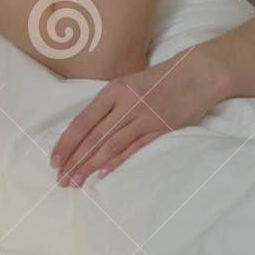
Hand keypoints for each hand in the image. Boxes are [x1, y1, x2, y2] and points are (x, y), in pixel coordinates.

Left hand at [50, 47, 222, 186]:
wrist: (200, 73)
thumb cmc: (163, 77)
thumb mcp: (131, 81)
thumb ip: (111, 103)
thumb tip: (87, 131)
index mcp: (116, 89)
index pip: (84, 121)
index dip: (67, 142)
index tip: (54, 160)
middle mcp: (128, 103)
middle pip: (95, 137)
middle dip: (75, 160)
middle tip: (61, 179)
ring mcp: (146, 117)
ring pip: (112, 145)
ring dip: (91, 166)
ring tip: (76, 181)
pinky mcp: (163, 128)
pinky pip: (135, 148)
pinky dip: (118, 161)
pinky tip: (103, 173)